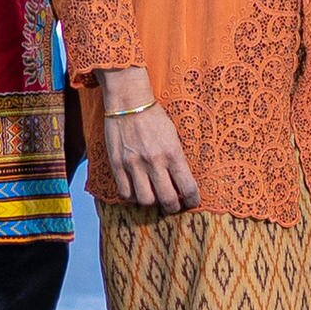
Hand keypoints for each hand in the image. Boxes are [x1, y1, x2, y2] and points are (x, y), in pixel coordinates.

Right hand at [94, 97, 201, 211]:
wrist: (128, 102)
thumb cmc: (154, 116)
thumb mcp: (173, 135)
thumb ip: (177, 158)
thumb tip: (181, 181)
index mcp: (173, 153)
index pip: (188, 187)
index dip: (193, 200)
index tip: (192, 202)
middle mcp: (154, 161)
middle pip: (168, 199)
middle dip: (173, 207)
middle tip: (173, 205)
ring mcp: (134, 164)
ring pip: (146, 200)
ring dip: (152, 203)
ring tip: (154, 197)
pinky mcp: (117, 164)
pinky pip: (125, 192)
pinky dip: (132, 197)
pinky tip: (136, 190)